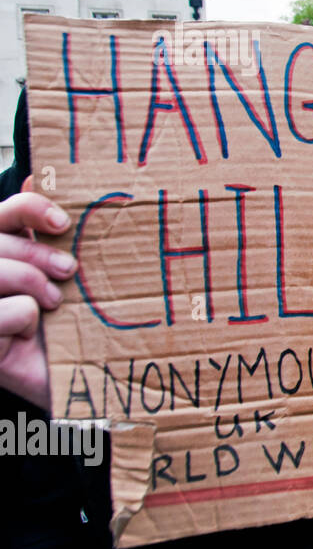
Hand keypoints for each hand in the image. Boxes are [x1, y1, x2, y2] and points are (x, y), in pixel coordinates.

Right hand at [0, 186, 76, 409]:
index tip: (63, 224)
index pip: (5, 211)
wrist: (67, 376)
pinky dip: (23, 322)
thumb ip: (48, 230)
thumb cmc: (63, 323)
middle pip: (0, 242)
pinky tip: (23, 335)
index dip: (30, 208)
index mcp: (1, 248)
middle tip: (69, 272)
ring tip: (53, 305)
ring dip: (33, 286)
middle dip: (39, 255)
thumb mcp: (61, 274)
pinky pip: (8, 311)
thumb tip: (41, 172)